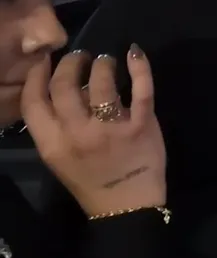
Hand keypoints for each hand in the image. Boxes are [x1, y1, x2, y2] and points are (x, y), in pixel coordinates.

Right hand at [21, 47, 165, 217]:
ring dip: (102, 64)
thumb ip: (57, 125)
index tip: (45, 60)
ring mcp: (110, 128)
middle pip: (65, 85)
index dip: (36, 75)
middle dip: (71, 63)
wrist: (125, 205)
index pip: (33, 101)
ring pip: (101, 82)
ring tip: (105, 61)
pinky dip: (140, 67)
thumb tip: (68, 87)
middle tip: (80, 56)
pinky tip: (135, 52)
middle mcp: (77, 133)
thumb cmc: (91, 179)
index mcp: (51, 143)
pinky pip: (142, 89)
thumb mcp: (60, 156)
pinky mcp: (142, 125)